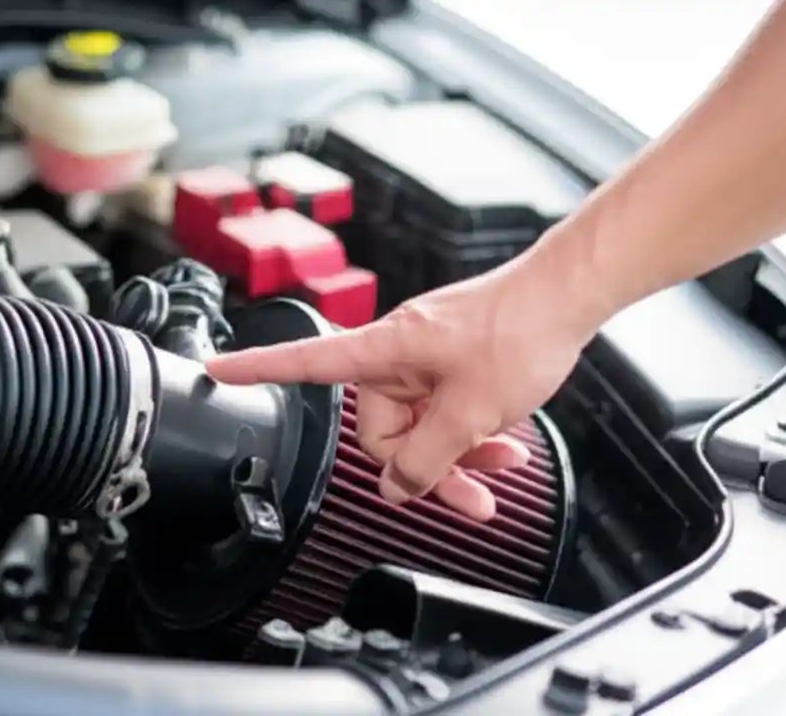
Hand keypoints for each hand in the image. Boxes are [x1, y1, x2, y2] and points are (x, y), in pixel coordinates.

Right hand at [205, 250, 600, 520]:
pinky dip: (473, 432)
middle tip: (468, 490)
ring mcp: (427, 358)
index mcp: (384, 350)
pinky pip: (447, 409)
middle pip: (382, 428)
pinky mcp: (454, 362)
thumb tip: (398, 486)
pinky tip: (506, 447)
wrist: (568, 294)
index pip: (305, 361)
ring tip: (498, 472)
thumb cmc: (520, 327)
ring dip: (458, 454)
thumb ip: (428, 456)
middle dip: (426, 463)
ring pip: (422, 425)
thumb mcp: (472, 409)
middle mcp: (397, 353)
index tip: (217, 370)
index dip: (258, 368)